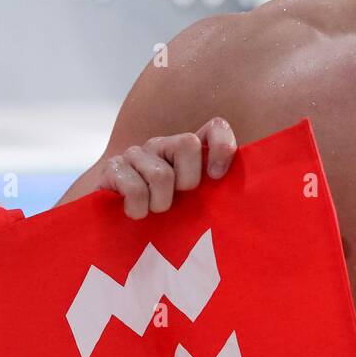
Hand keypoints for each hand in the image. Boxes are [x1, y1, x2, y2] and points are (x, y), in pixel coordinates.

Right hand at [99, 117, 237, 219]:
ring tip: (153, 212)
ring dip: (160, 203)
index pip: (214, 127)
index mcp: (186, 151)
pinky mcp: (112, 169)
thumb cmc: (162, 221)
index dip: (222, 145)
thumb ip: (214, 195)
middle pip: (188, 143)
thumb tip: (244, 203)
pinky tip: (135, 214)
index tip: (217, 176)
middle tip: (177, 200)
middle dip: (188, 180)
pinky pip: (135, 189)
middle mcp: (162, 145)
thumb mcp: (193, 206)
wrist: (111, 229)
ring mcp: (136, 154)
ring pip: (162, 174)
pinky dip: (138, 209)